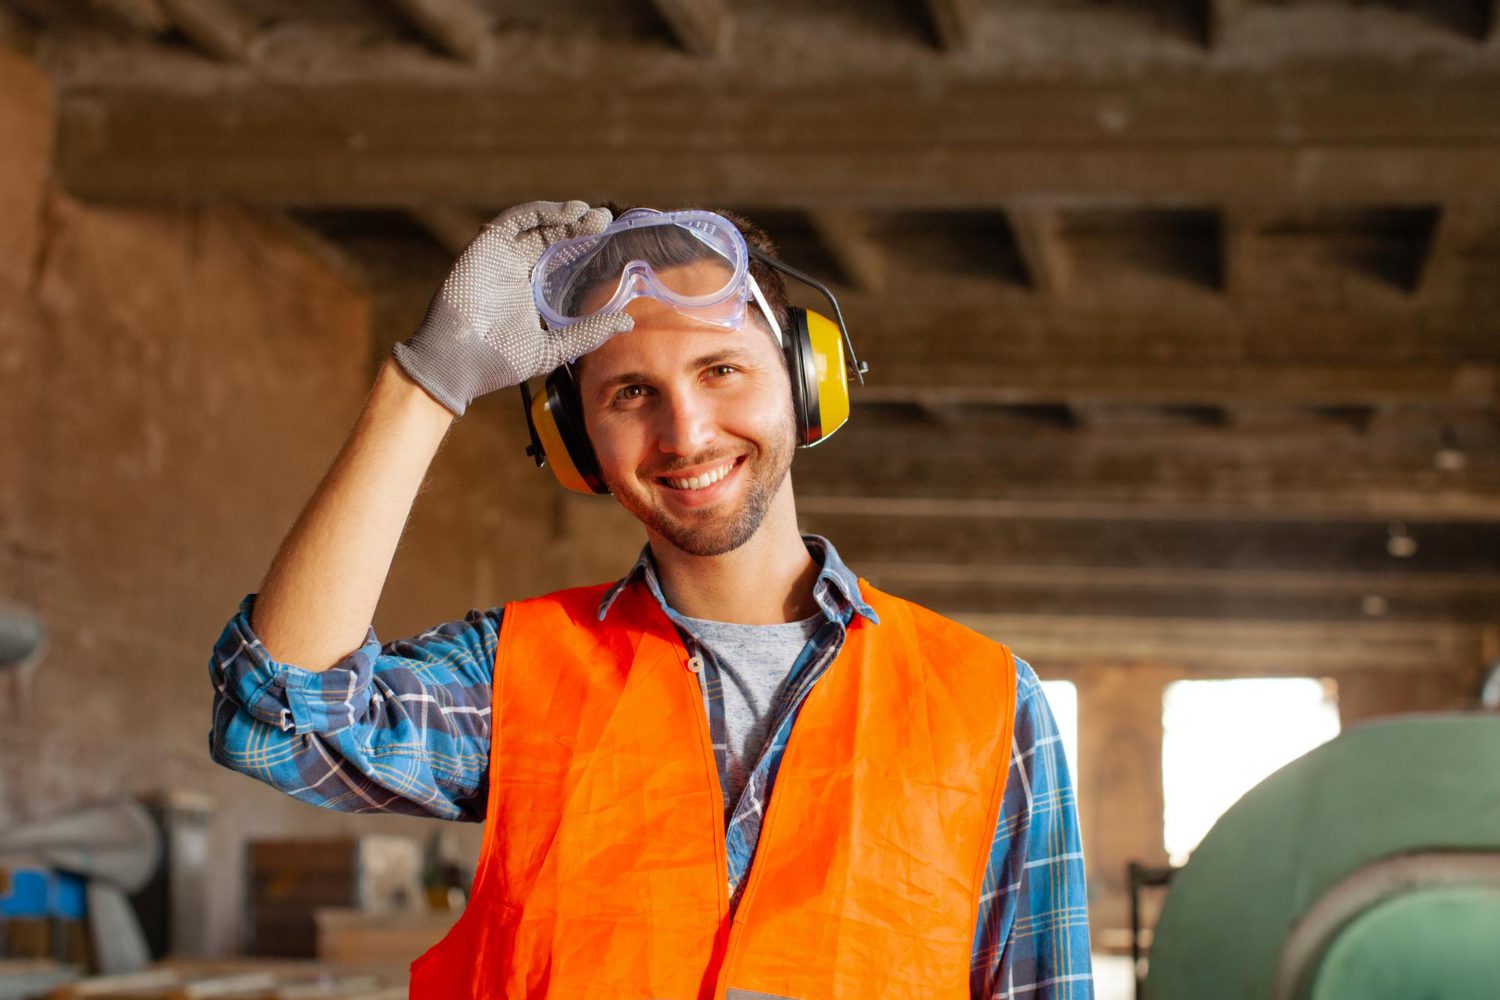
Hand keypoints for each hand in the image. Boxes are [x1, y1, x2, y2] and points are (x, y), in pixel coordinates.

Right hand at [392, 200, 633, 415]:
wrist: (458, 363)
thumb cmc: (499, 362)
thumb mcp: (554, 348)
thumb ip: (588, 333)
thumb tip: (627, 322)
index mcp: (532, 292)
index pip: (562, 262)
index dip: (585, 249)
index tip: (611, 243)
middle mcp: (518, 271)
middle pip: (553, 240)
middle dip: (580, 229)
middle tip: (605, 221)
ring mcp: (501, 257)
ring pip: (537, 226)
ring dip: (564, 217)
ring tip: (592, 215)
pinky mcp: (486, 246)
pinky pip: (516, 220)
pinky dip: (541, 211)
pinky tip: (568, 213)